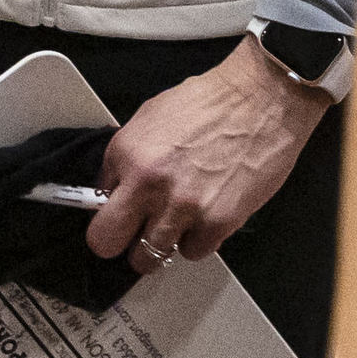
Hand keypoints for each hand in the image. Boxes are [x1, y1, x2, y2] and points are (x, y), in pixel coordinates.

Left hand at [82, 42, 330, 271]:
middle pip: (106, 241)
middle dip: (117, 243)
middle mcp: (148, 183)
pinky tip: (206, 217)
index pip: (95, 202)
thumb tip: (116, 187)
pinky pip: (194, 252)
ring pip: (149, 257)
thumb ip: (129, 157)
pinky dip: (198, 241)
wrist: (261, 100)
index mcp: (127, 153)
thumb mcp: (151, 118)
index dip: (110, 207)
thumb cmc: (210, 103)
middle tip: (133, 236)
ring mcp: (183, 206)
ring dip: (160, 246)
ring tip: (175, 226)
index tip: (122, 209)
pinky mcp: (217, 222)